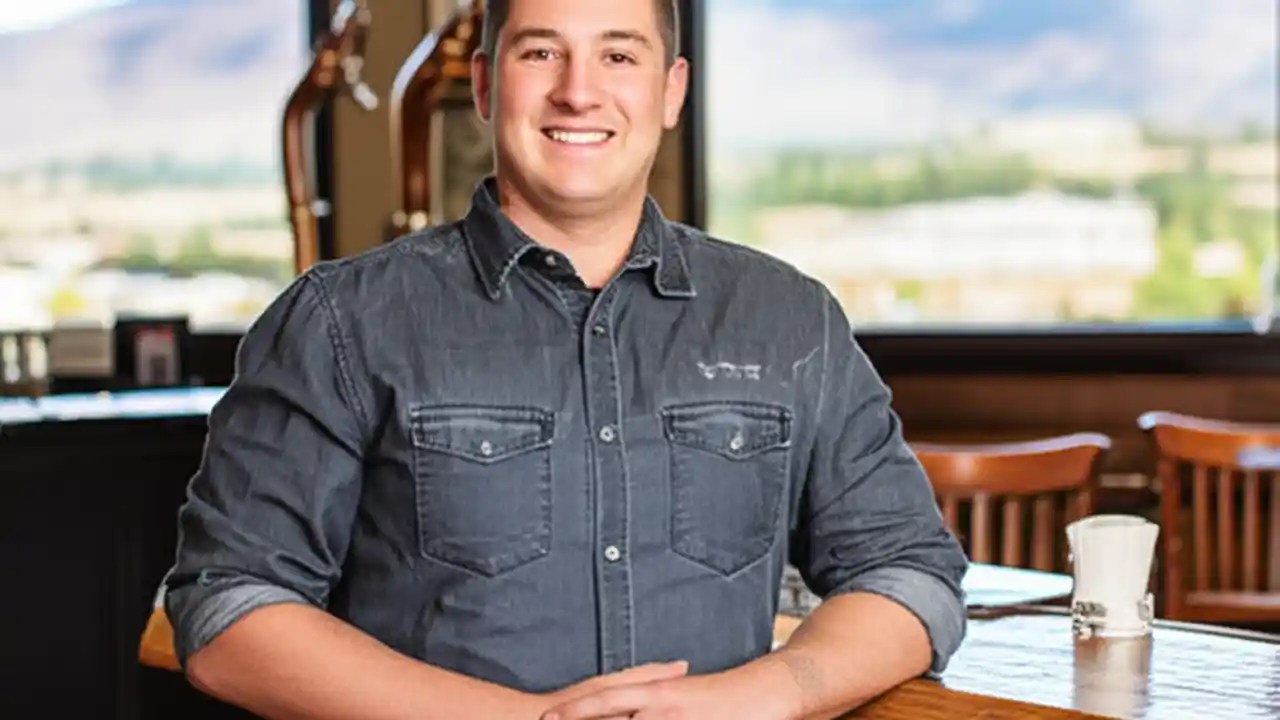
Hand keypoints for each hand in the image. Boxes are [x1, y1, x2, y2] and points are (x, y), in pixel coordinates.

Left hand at [540, 662, 800, 719]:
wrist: (770, 689)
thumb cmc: (727, 695)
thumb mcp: (682, 694)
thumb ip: (654, 695)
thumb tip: (636, 705)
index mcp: (655, 691)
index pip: (604, 698)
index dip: (574, 709)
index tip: (546, 716)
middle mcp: (661, 704)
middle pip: (613, 715)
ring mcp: (676, 718)